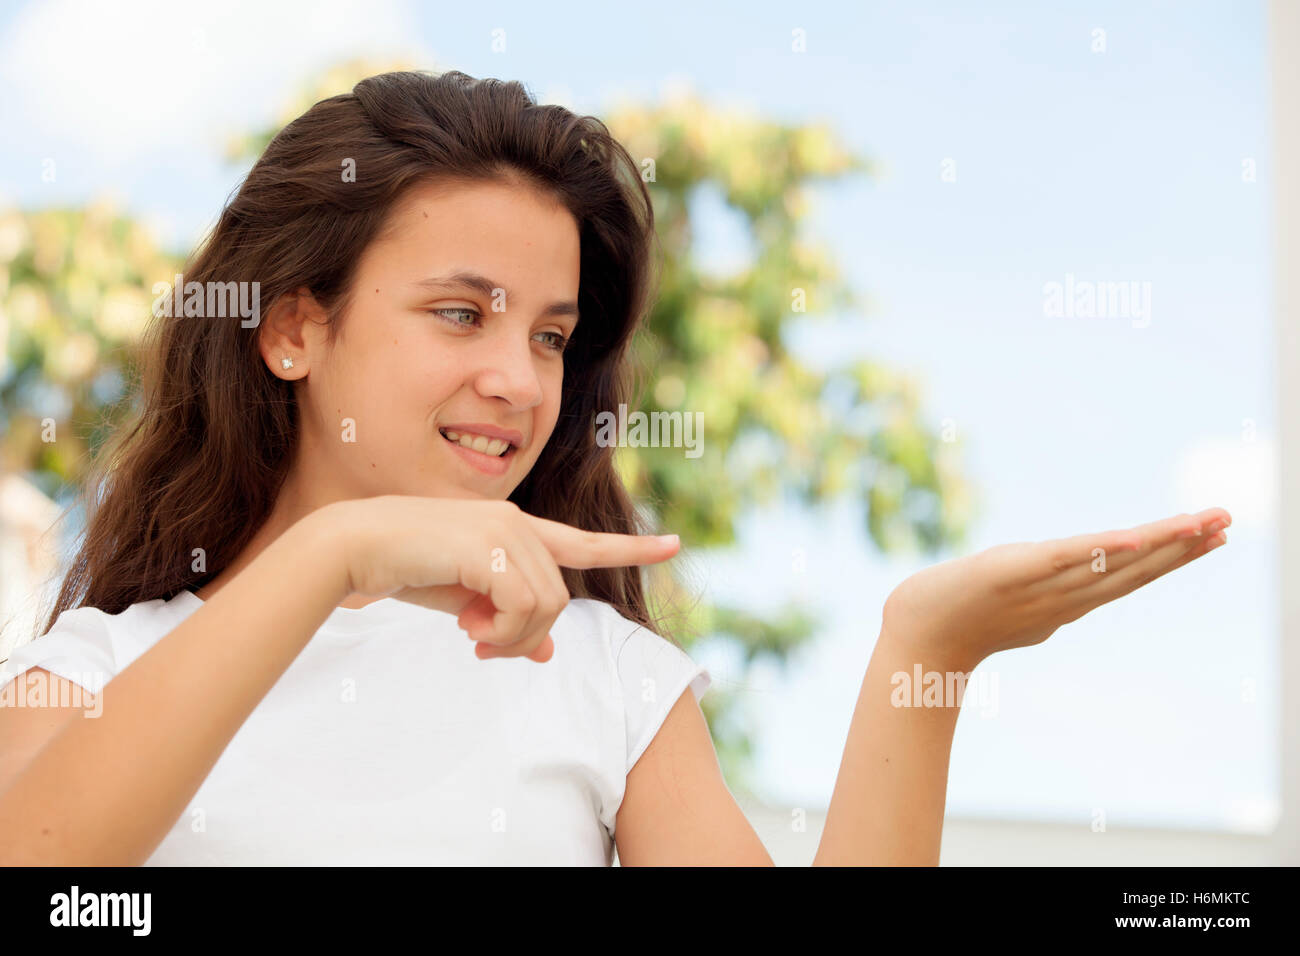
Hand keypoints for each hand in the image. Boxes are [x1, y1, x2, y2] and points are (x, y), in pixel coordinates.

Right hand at [330, 496, 679, 662]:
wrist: (354, 546)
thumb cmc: (404, 570)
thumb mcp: (464, 605)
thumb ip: (507, 621)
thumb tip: (546, 655)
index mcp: (514, 531)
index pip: (583, 542)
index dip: (630, 547)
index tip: (672, 545)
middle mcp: (518, 524)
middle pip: (559, 598)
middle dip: (527, 637)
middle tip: (481, 649)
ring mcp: (506, 530)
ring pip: (545, 606)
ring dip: (511, 638)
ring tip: (470, 638)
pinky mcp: (490, 545)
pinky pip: (522, 607)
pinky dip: (501, 633)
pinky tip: (467, 630)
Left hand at [881, 507, 1231, 669]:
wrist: (913, 638)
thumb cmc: (956, 617)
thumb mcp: (1012, 600)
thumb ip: (1043, 591)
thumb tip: (1068, 581)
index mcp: (1065, 602)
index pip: (1130, 575)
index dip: (1173, 556)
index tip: (1213, 535)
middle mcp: (1061, 598)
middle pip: (1134, 570)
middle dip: (1183, 546)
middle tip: (1229, 522)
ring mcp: (1039, 588)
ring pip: (1108, 564)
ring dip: (1157, 543)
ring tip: (1200, 523)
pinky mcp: (1008, 575)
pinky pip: (1060, 561)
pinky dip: (1098, 551)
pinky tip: (1131, 539)